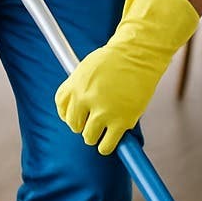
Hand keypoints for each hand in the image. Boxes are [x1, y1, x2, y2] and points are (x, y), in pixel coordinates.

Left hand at [55, 0, 199, 154]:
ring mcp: (103, 112)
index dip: (69, 115)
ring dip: (95, 135)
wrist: (139, 54)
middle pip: (74, 125)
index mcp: (74, 85)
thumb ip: (79, 86)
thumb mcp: (88, 67)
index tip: (77, 117)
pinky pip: (106, 145)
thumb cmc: (117, 58)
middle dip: (84, 124)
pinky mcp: (120, 121)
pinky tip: (110, 140)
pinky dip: (107, 146)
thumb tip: (77, 106)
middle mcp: (84, 100)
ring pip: (89, 137)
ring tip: (105, 128)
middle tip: (95, 119)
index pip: (62, 109)